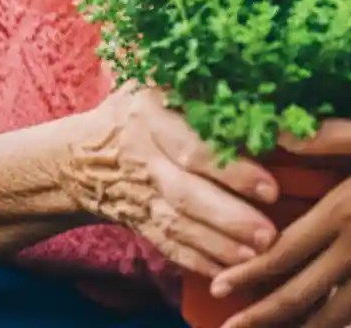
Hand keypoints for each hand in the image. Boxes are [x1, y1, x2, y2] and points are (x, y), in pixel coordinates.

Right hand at [59, 85, 278, 276]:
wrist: (79, 154)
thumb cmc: (142, 108)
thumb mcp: (160, 79)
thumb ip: (204, 83)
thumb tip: (264, 77)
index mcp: (151, 115)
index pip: (194, 148)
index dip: (232, 171)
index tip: (270, 188)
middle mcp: (142, 157)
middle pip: (186, 193)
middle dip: (230, 217)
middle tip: (269, 234)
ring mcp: (138, 194)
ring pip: (178, 225)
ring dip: (218, 245)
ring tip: (256, 258)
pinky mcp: (138, 222)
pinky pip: (167, 245)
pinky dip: (197, 261)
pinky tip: (227, 273)